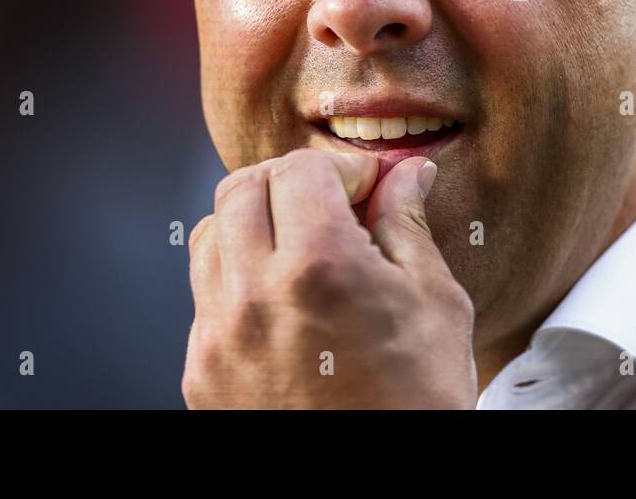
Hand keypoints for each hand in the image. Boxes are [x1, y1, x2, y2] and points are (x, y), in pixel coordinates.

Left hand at [182, 149, 476, 407]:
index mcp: (319, 266)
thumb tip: (406, 174)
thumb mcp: (434, 302)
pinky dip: (239, 279)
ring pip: (209, 235)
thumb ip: (407, 224)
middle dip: (290, 182)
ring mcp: (218, 337)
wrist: (383, 489)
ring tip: (302, 247)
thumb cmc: (418, 405)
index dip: (341, 168)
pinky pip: (204, 297)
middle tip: (333, 203)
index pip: (300, 168)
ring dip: (253, 224)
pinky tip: (284, 301)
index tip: (368, 187)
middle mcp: (254, 296)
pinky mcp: (201, 373)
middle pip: (241, 188)